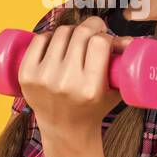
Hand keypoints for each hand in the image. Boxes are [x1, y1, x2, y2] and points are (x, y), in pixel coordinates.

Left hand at [18, 16, 135, 139]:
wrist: (64, 129)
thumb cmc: (95, 106)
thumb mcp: (115, 90)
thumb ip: (125, 65)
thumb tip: (130, 40)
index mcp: (90, 89)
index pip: (99, 42)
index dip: (104, 34)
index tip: (105, 38)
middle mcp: (65, 83)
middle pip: (80, 34)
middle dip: (90, 27)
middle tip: (93, 33)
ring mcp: (42, 79)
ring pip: (60, 33)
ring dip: (71, 30)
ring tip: (76, 38)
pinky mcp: (25, 75)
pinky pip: (38, 40)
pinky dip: (48, 35)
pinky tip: (55, 41)